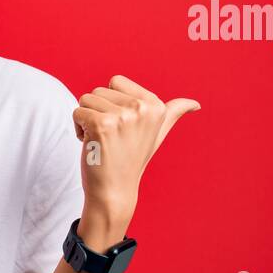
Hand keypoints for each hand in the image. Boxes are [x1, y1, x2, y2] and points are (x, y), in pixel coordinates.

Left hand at [72, 75, 199, 226]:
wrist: (115, 191)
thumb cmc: (132, 160)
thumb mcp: (157, 134)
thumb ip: (173, 113)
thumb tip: (195, 104)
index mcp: (156, 105)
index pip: (116, 81)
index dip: (111, 103)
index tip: (121, 125)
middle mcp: (142, 108)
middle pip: (98, 90)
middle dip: (97, 112)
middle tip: (110, 136)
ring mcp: (123, 116)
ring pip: (85, 99)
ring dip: (86, 120)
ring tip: (102, 140)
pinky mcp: (102, 125)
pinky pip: (77, 112)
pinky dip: (78, 129)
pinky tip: (92, 144)